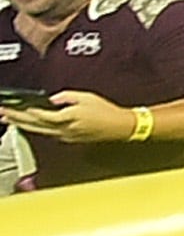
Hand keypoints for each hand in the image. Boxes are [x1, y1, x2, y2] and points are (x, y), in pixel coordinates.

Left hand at [6, 90, 133, 142]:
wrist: (120, 127)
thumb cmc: (106, 111)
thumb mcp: (86, 97)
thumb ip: (66, 96)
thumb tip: (52, 99)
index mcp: (67, 118)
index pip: (40, 116)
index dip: (25, 112)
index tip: (12, 107)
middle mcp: (64, 130)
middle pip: (34, 125)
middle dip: (16, 119)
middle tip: (2, 114)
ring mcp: (66, 136)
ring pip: (38, 131)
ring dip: (21, 126)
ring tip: (8, 121)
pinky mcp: (69, 138)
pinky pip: (47, 133)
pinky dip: (35, 129)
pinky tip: (28, 126)